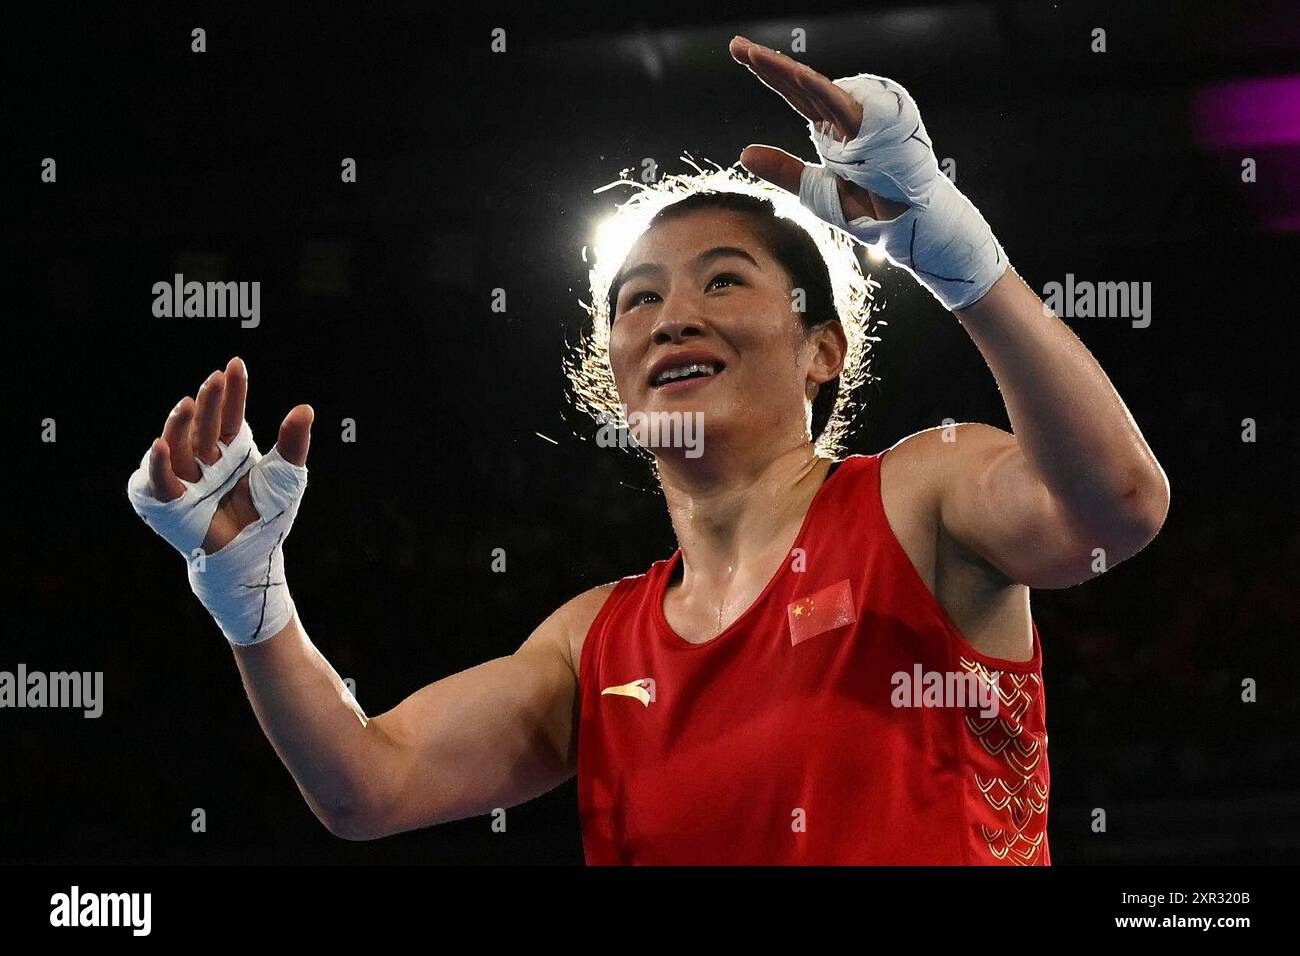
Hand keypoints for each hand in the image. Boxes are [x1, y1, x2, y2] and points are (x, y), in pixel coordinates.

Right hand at [146, 357, 313, 552]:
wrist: (253, 557)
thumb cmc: (268, 517)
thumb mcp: (287, 476)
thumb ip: (293, 443)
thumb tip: (305, 408)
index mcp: (230, 450)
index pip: (229, 414)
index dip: (232, 391)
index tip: (235, 364)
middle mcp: (205, 460)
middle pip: (204, 425)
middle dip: (208, 402)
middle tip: (215, 379)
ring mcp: (186, 480)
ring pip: (179, 446)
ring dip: (180, 424)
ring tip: (188, 402)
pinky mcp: (170, 503)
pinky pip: (161, 482)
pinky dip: (159, 465)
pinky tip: (162, 445)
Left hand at [728, 36, 909, 221]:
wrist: (904, 225)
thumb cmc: (870, 208)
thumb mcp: (813, 190)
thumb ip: (781, 170)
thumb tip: (744, 153)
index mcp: (831, 127)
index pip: (794, 94)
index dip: (768, 74)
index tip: (740, 53)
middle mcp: (843, 117)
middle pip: (799, 85)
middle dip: (767, 63)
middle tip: (736, 44)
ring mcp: (859, 118)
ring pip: (815, 88)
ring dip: (784, 70)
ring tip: (752, 54)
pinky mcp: (874, 128)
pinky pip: (842, 105)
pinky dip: (820, 89)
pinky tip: (795, 75)